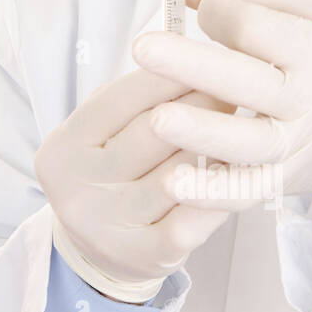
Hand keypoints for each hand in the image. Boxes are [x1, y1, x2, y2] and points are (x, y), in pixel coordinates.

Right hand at [34, 67, 236, 303]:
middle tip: (241, 86)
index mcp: (64, 145)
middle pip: (152, 133)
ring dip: (218, 149)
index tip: (210, 55)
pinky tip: (242, 176)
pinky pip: (192, 221)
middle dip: (202, 105)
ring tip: (248, 127)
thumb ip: (133, 98)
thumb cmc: (110, 172)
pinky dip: (220, 195)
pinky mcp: (141, 256)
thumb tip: (191, 55)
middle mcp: (77, 185)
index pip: (121, 99)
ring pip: (177, 175)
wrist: (96, 252)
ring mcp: (107, 224)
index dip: (169, 74)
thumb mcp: (103, 131)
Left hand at [131, 0, 311, 208]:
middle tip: (143, 48)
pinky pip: (248, 191)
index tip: (205, 9)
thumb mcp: (307, 10)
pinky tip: (173, 183)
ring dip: (200, 133)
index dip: (220, 12)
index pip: (259, 28)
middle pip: (250, 82)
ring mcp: (299, 147)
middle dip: (193, 65)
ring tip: (155, 120)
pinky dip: (212, 192)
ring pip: (248, 143)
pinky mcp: (284, 183)